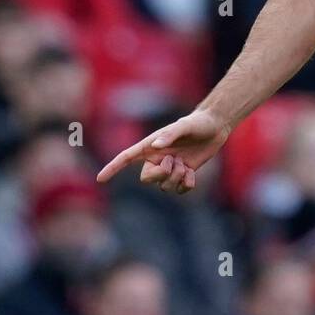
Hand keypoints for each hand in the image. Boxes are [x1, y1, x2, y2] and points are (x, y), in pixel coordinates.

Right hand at [96, 108, 229, 193]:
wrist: (214, 126)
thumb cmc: (196, 123)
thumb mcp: (184, 125)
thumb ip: (170, 134)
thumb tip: (156, 146)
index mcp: (150, 146)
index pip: (126, 158)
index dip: (112, 168)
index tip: (100, 179)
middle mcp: (157, 158)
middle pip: (146, 179)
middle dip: (161, 175)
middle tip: (175, 161)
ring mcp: (170, 168)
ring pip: (164, 186)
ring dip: (176, 178)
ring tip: (185, 164)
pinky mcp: (183, 174)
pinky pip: (179, 190)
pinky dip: (186, 185)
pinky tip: (192, 173)